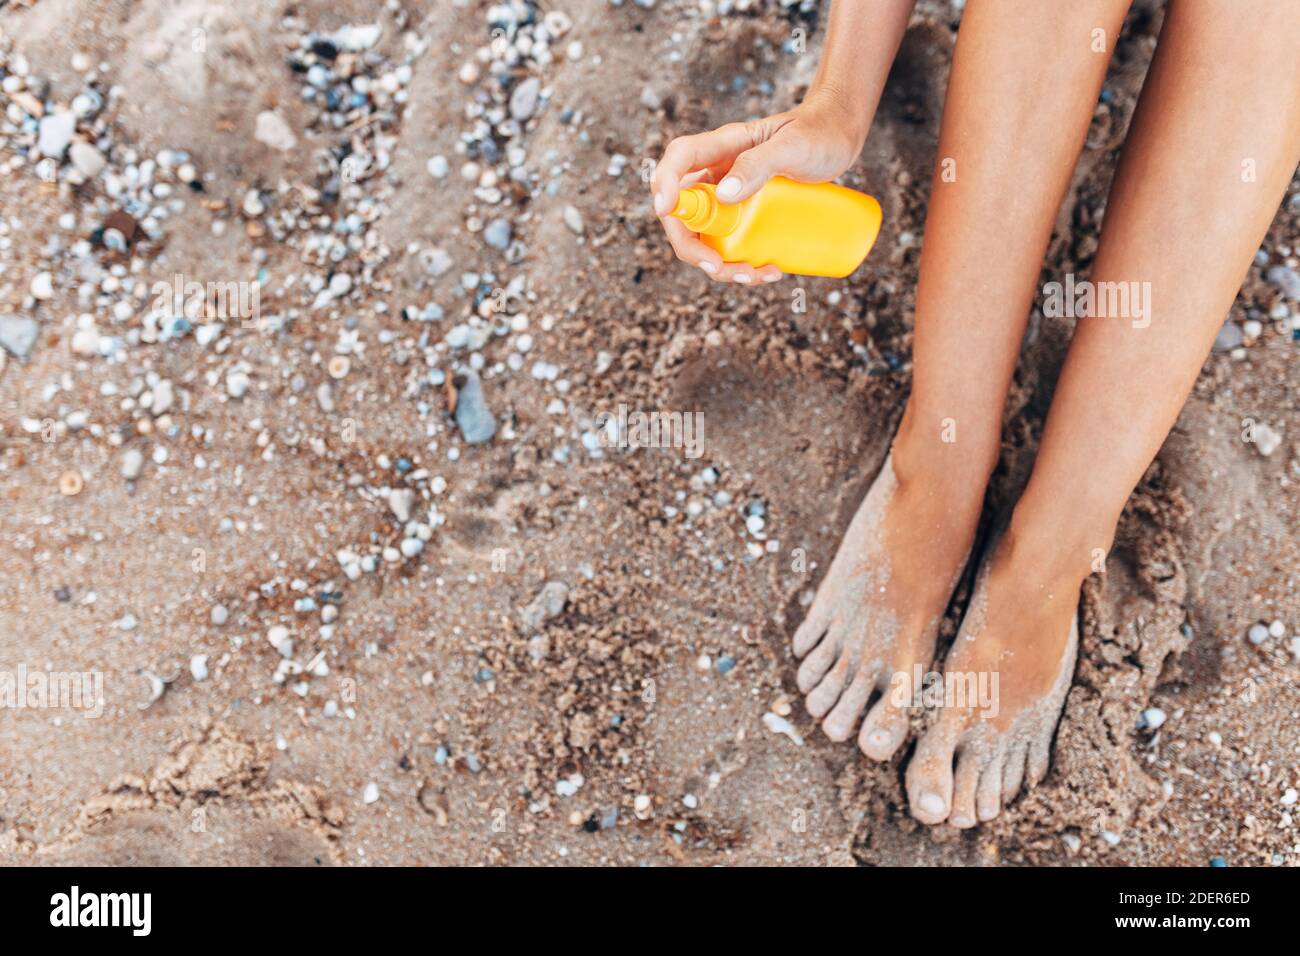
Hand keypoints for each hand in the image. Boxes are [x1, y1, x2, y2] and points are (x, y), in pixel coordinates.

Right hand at [651, 92, 865, 282]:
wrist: (840, 138)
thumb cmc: (819, 133)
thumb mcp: (792, 147)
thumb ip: (759, 164)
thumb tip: (723, 196)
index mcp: (722, 147)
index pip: (678, 161)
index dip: (664, 185)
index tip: (666, 210)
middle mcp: (717, 172)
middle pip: (684, 212)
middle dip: (693, 246)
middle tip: (718, 268)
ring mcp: (729, 195)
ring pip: (705, 236)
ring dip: (721, 264)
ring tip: (758, 275)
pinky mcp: (744, 214)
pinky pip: (731, 243)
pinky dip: (742, 264)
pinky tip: (770, 270)